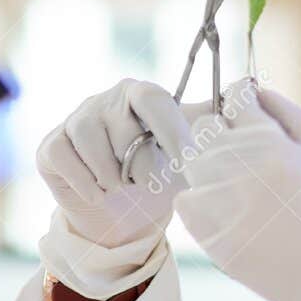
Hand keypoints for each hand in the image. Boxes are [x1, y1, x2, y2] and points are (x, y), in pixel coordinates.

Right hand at [35, 79, 191, 297]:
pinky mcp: (51, 145)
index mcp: (142, 95)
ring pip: (89, 141)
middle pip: (120, 126)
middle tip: (144, 180)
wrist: (123, 214)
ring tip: (121, 186)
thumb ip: (211, 123)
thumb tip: (249, 86)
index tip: (185, 161)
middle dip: (137, 165)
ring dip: (111, 176)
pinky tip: (98, 192)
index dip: (169, 130)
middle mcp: (106, 99)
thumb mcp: (189, 152)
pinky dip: (86, 185)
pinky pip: (65, 160)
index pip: (154, 99)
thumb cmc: (159, 174)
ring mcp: (75, 119)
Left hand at [157, 77, 300, 300]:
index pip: (232, 95)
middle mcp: (235, 167)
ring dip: (210, 171)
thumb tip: (248, 89)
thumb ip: (282, 112)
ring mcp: (217, 203)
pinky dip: (205, 204)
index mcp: (267, 140)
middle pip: (202, 127)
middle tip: (250, 162)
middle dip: (221, 136)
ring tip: (248, 195)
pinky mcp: (208, 236)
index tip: (251, 121)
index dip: (241, 105)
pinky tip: (239, 217)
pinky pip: (188, 203)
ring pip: (191, 165)